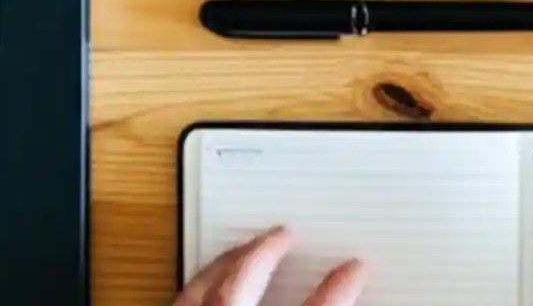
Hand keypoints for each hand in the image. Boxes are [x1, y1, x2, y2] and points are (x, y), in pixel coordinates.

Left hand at [175, 228, 366, 305]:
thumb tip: (348, 296)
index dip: (338, 289)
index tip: (354, 270)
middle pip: (239, 287)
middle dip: (263, 255)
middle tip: (283, 234)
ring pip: (198, 292)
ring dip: (222, 265)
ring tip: (241, 250)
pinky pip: (178, 305)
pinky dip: (195, 290)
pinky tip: (202, 287)